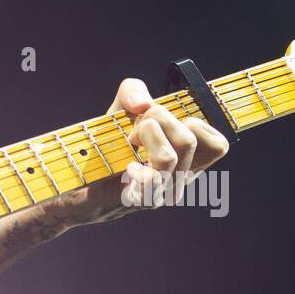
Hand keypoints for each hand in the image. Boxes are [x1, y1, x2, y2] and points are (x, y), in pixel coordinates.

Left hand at [48, 77, 230, 228]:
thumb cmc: (106, 146)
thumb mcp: (121, 110)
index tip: (164, 121)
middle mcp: (180, 179)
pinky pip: (151, 179)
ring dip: (143, 135)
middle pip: (188, 139)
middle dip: (158, 118)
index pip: (219, 145)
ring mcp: (162, 193)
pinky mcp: (140, 201)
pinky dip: (135, 164)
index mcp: (186, 159)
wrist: (75, 178)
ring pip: (169, 156)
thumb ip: (133, 91)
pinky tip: (125, 167)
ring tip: (129, 142)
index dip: (194, 121)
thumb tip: (143, 104)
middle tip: (136, 128)